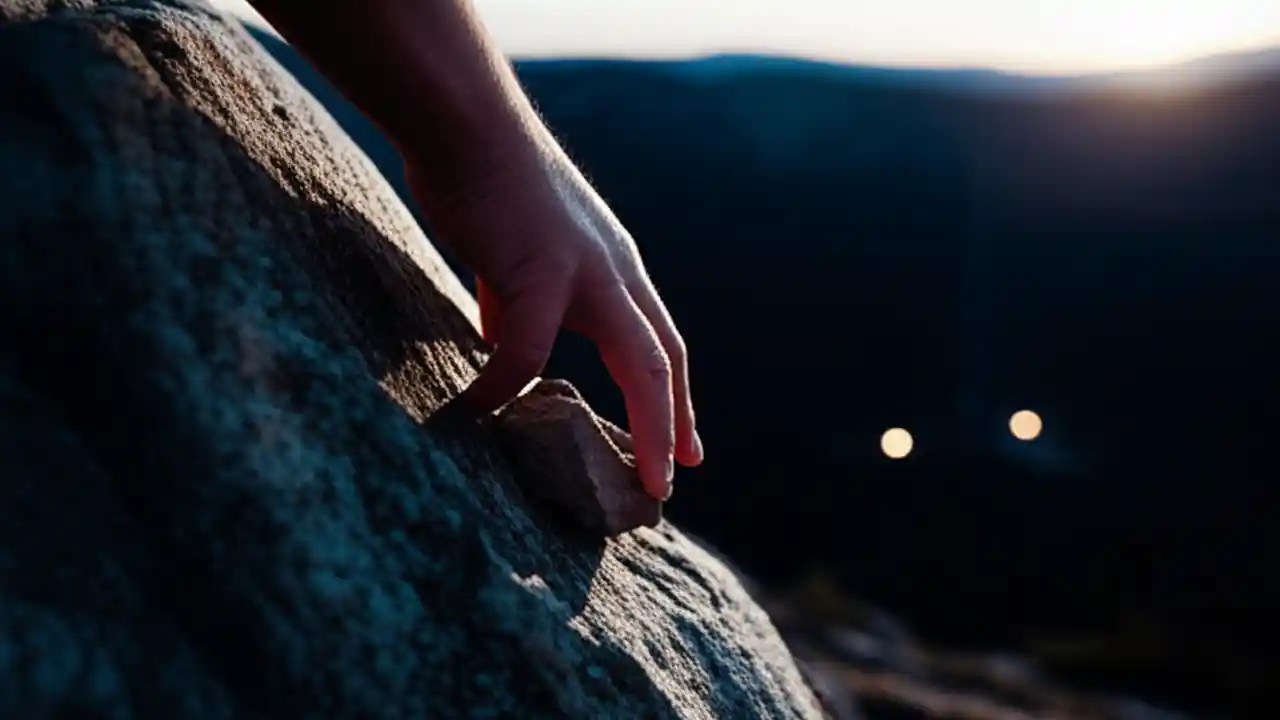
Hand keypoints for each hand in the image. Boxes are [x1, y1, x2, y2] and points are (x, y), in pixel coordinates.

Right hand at [407, 141, 702, 499]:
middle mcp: (616, 272)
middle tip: (678, 478)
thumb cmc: (487, 186)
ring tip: (645, 478)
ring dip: (648, 427)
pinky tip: (477, 410)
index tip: (685, 446)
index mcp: (613, 270)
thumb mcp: (518, 254)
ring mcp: (588, 270)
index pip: (660, 344)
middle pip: (666, 361)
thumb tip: (502, 342)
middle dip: (676, 425)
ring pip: (642, 364)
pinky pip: (527, 351)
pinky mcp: (541, 269)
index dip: (675, 398)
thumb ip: (519, 301)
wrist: (465, 126)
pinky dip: (504, 386)